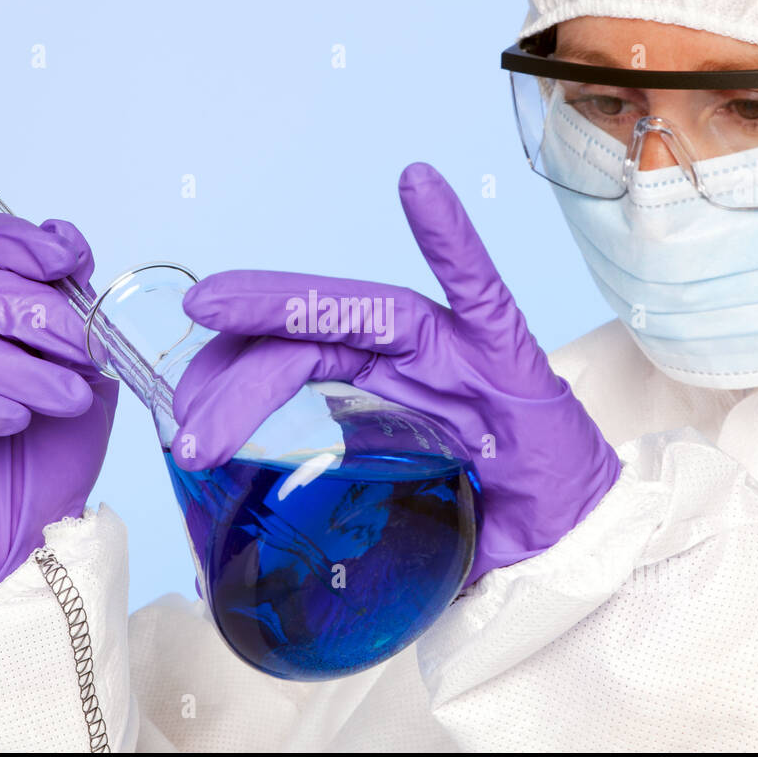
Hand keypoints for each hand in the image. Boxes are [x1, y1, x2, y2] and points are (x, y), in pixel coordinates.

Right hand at [0, 215, 118, 592]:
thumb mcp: (86, 376)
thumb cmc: (51, 453)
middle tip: (88, 352)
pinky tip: (12, 422)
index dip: (16, 241)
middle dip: (36, 314)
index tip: (68, 258)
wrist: (29, 534)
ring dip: (16, 367)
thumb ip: (80, 319)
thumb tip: (71, 250)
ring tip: (66, 401)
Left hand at [172, 162, 619, 584]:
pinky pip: (481, 289)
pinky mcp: (511, 353)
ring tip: (220, 303)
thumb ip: (346, 529)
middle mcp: (409, 363)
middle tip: (184, 372)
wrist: (577, 531)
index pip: (295, 370)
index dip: (236, 381)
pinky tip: (416, 187)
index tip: (180, 412)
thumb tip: (258, 568)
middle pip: (313, 339)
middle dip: (244, 350)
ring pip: (367, 312)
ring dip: (290, 305)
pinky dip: (450, 239)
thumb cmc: (493, 518)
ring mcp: (457, 353)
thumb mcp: (398, 527)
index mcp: (379, 396)